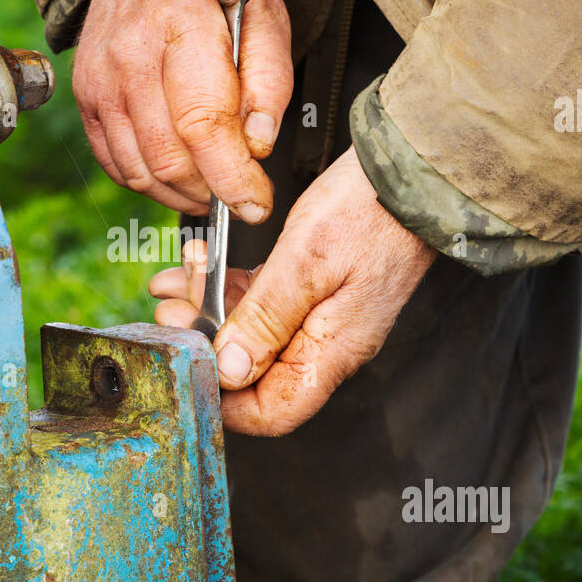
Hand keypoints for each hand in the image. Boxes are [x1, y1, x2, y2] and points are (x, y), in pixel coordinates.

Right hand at [74, 0, 292, 222]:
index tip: (257, 203)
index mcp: (183, 26)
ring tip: (210, 187)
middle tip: (240, 192)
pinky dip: (149, 181)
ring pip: (139, 169)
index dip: (231, 177)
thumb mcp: (264, 14)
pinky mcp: (86, 96)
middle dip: (211, 191)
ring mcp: (101, 78)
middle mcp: (131, 55)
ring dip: (180, 194)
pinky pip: (115, 162)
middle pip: (168, 156)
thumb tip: (257, 146)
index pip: (203, 124)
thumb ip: (269, 81)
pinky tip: (177, 174)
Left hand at [148, 147, 436, 434]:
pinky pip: (265, 303)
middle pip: (255, 373)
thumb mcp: (305, 262)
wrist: (412, 168)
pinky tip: (200, 270)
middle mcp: (328, 343)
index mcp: (332, 351)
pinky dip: (228, 290)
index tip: (186, 369)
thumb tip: (229, 370)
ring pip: (253, 334)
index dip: (224, 403)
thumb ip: (265, 319)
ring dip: (208, 314)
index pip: (273, 413)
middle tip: (169, 319)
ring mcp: (322, 316)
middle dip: (205, 348)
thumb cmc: (369, 210)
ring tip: (171, 290)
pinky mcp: (316, 288)